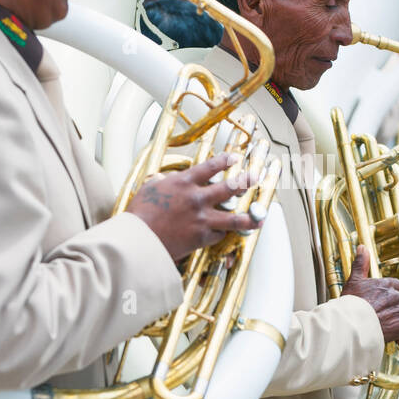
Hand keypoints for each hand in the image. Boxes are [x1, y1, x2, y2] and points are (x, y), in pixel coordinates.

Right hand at [127, 154, 260, 262]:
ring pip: (234, 218)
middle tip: (254, 179)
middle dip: (245, 182)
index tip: (235, 158)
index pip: (210, 166)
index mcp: (184, 183)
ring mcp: (202, 219)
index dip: (225, 161)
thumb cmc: (139, 215)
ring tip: (259, 218)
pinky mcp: (201, 238)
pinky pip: (219, 235)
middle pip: (230, 187)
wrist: (138, 239)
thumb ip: (162, 182)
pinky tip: (225, 233)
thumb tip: (164, 180)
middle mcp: (197, 199)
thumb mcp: (149, 189)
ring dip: (249, 218)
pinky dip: (221, 234)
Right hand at [342, 245, 398, 343]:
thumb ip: (361, 263)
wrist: (351, 324)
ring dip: (397, 320)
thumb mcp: (354, 280)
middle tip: (380, 314)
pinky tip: (392, 335)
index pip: (396, 286)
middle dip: (392, 307)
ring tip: (384, 324)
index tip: (382, 300)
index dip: (389, 294)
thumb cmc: (351, 303)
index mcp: (387, 285)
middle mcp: (396, 298)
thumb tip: (362, 248)